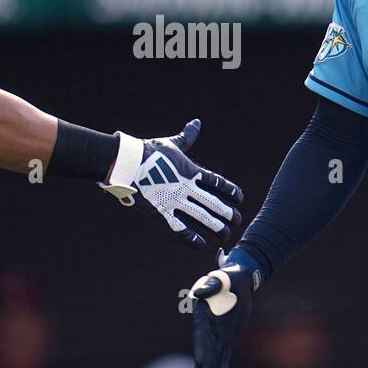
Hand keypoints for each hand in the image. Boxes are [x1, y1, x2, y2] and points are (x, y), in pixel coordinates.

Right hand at [100, 118, 243, 248]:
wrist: (127, 163)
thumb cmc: (149, 151)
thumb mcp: (172, 143)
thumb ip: (187, 137)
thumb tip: (197, 122)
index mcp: (192, 171)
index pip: (218, 183)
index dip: (230, 191)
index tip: (239, 198)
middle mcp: (187, 188)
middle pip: (214, 203)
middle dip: (228, 213)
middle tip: (238, 220)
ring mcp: (175, 201)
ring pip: (201, 218)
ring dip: (215, 227)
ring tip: (225, 234)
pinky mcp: (162, 212)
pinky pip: (180, 229)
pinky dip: (191, 238)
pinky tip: (201, 244)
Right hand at [191, 248, 263, 367]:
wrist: (239, 280)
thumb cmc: (227, 277)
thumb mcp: (220, 279)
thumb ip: (210, 287)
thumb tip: (199, 293)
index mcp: (202, 313)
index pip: (201, 333)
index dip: (201, 347)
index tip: (202, 360)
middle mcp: (206, 326)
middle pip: (204, 348)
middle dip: (202, 366)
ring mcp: (216, 333)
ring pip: (212, 356)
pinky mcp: (226, 337)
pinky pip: (224, 356)